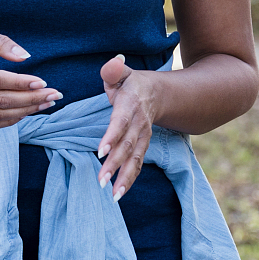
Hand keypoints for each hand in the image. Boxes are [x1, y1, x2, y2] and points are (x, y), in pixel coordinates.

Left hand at [96, 55, 157, 198]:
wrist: (157, 93)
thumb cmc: (131, 84)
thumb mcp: (122, 73)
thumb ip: (114, 70)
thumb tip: (112, 64)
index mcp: (131, 104)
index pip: (121, 122)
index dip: (113, 136)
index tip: (101, 151)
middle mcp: (139, 123)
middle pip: (128, 145)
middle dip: (115, 164)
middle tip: (101, 180)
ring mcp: (143, 136)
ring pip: (135, 158)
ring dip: (124, 177)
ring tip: (112, 195)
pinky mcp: (143, 146)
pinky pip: (137, 164)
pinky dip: (129, 179)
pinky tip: (117, 193)